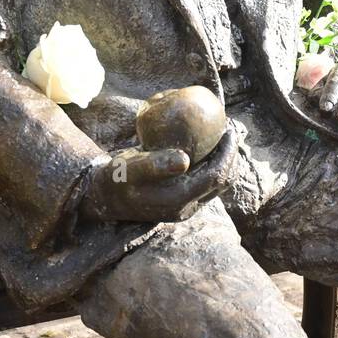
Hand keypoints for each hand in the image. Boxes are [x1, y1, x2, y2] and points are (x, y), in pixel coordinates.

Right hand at [79, 127, 237, 224]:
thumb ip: (154, 165)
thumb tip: (185, 160)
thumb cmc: (117, 179)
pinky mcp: (183, 202)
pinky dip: (212, 165)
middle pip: (222, 182)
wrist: (106, 197)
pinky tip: (207, 146)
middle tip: (230, 130)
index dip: (227, 154)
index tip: (229, 130)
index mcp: (179, 200)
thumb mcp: (130, 170)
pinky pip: (206, 183)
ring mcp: (186, 207)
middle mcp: (187, 207)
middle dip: (231, 156)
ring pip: (217, 184)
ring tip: (223, 136)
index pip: (215, 176)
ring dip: (225, 161)